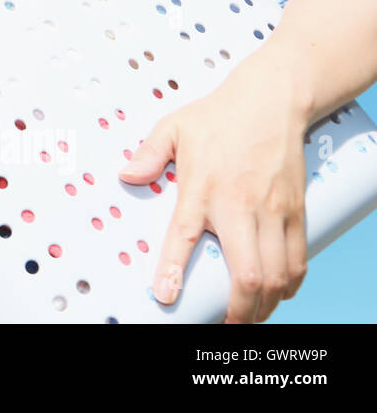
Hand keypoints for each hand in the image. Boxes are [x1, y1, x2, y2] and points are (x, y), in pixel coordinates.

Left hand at [118, 46, 310, 322]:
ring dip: (264, 304)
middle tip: (223, 324)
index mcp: (202, 188)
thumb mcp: (173, 127)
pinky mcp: (296, 210)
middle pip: (246, 273)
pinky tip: (277, 294)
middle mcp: (240, 206)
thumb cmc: (219, 115)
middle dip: (237, 309)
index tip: (166, 296)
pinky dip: (289, 284)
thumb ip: (148, 154)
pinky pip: (297, 258)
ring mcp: (272, 211)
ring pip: (276, 274)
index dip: (174, 270)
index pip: (185, 236)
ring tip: (248, 317)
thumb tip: (126, 175)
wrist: (271, 99)